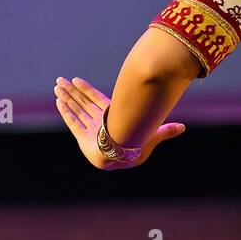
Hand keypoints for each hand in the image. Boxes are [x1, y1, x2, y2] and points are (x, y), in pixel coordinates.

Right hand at [54, 77, 185, 169]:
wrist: (124, 160)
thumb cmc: (138, 149)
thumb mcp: (152, 135)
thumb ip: (165, 131)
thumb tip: (183, 127)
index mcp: (111, 119)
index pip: (96, 100)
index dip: (86, 90)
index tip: (76, 80)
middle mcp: (99, 124)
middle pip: (83, 104)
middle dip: (72, 92)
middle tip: (59, 81)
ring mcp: (90, 131)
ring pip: (76, 110)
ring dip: (66, 98)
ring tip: (57, 87)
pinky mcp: (84, 139)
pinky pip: (72, 122)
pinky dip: (66, 112)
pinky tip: (58, 101)